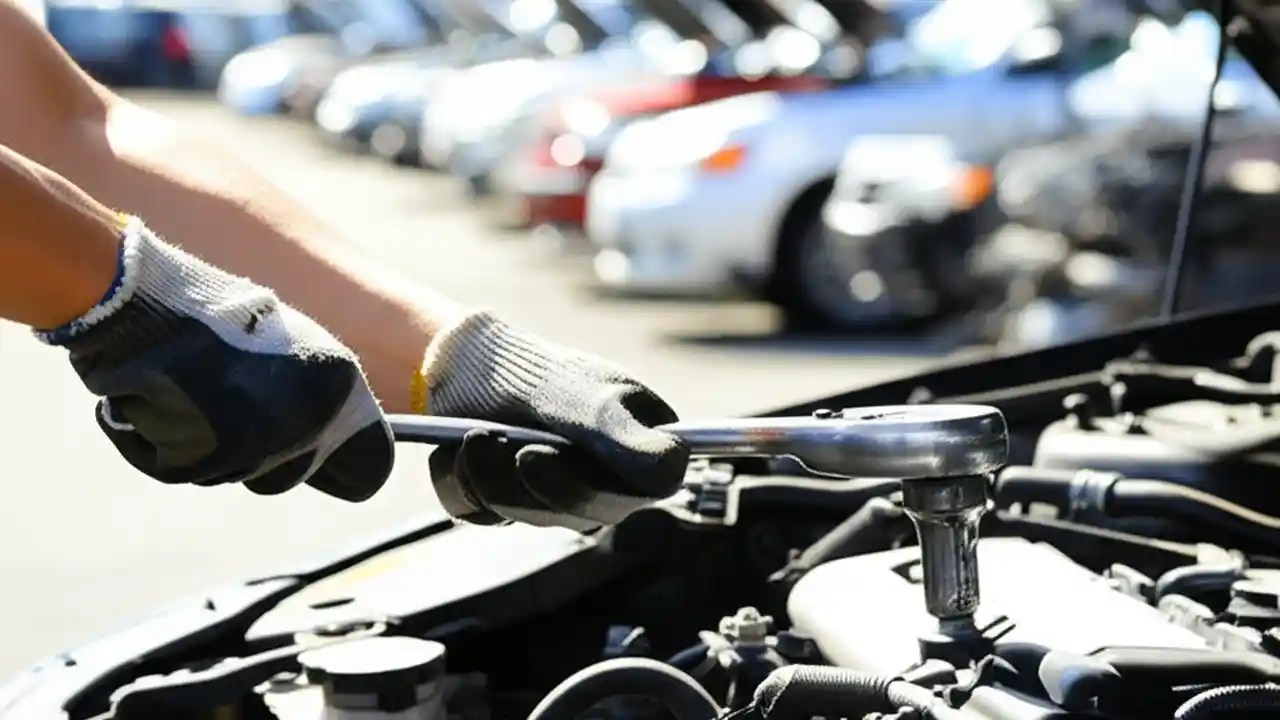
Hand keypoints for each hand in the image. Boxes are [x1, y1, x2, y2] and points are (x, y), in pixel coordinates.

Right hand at [38, 217, 393, 500]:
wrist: (146, 303)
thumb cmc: (217, 317)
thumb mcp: (290, 346)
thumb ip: (317, 397)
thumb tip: (329, 441)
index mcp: (341, 389)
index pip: (371, 467)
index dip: (353, 469)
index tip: (339, 466)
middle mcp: (308, 426)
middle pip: (296, 476)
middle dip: (272, 456)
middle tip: (239, 416)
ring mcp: (256, 450)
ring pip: (241, 472)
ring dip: (220, 445)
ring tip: (194, 390)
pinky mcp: (203, 465)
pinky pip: (188, 468)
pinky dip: (169, 443)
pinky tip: (160, 400)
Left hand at [423, 311, 688, 530]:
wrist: (470, 368)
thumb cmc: (538, 371)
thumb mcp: (579, 392)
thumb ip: (617, 431)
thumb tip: (670, 470)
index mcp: (643, 444)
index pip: (651, 488)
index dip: (600, 485)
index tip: (541, 454)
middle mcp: (609, 480)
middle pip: (589, 514)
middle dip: (536, 481)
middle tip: (508, 442)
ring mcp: (560, 500)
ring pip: (532, 518)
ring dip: (492, 476)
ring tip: (476, 436)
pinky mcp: (512, 509)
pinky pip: (485, 518)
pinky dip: (463, 484)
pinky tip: (460, 453)